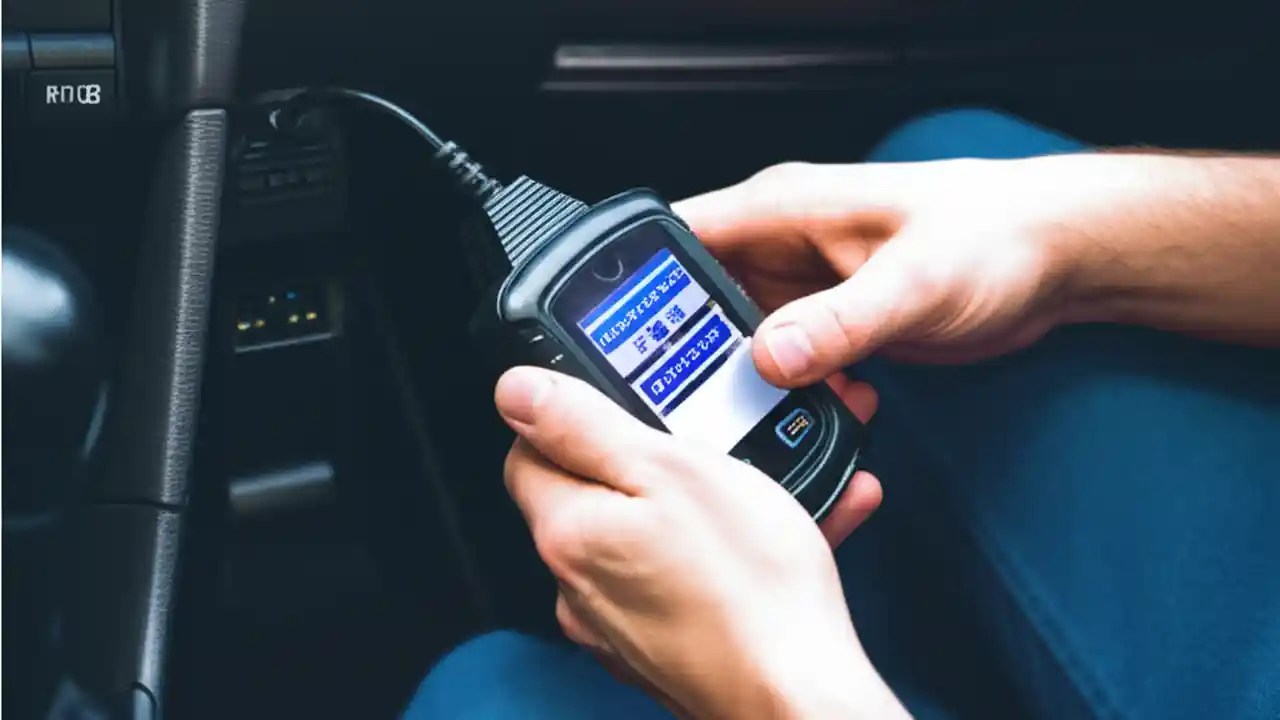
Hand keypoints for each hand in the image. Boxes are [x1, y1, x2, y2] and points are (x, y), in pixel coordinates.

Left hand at [496, 367, 906, 719]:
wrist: (801, 695)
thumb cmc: (748, 587)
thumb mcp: (670, 470)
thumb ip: (583, 426)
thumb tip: (516, 390)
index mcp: (568, 534)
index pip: (528, 453)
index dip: (572, 417)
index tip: (624, 404)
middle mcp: (580, 586)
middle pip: (590, 495)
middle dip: (646, 460)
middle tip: (704, 441)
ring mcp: (621, 625)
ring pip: (647, 537)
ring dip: (697, 503)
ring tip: (761, 483)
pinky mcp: (666, 647)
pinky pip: (682, 580)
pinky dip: (721, 553)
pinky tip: (774, 535)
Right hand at [674, 158, 1078, 384]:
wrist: (1055, 258)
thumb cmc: (993, 237)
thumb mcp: (913, 282)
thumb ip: (840, 322)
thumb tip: (769, 357)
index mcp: (781, 211)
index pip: (680, 239)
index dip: (645, 288)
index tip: (632, 348)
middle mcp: (780, 246)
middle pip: (697, 302)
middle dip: (694, 354)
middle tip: (702, 406)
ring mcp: (803, 287)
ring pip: (738, 341)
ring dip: (749, 382)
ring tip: (775, 413)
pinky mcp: (829, 322)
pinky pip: (785, 364)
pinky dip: (793, 393)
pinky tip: (825, 411)